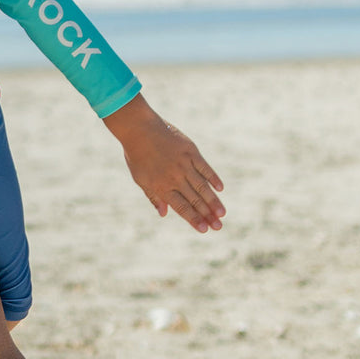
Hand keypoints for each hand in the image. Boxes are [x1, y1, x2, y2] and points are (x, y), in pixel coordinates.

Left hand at [104, 93, 224, 232]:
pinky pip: (205, 167)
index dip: (193, 220)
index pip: (181, 207)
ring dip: (213, 201)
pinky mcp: (191, 151)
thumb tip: (164, 214)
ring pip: (202, 186)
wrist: (139, 128)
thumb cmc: (137, 155)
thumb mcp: (140, 178)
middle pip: (195, 200)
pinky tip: (220, 188)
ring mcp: (184, 164)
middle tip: (219, 227)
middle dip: (208, 215)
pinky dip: (213, 178)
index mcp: (161, 186)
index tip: (204, 230)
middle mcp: (174, 177)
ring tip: (222, 213)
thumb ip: (153, 196)